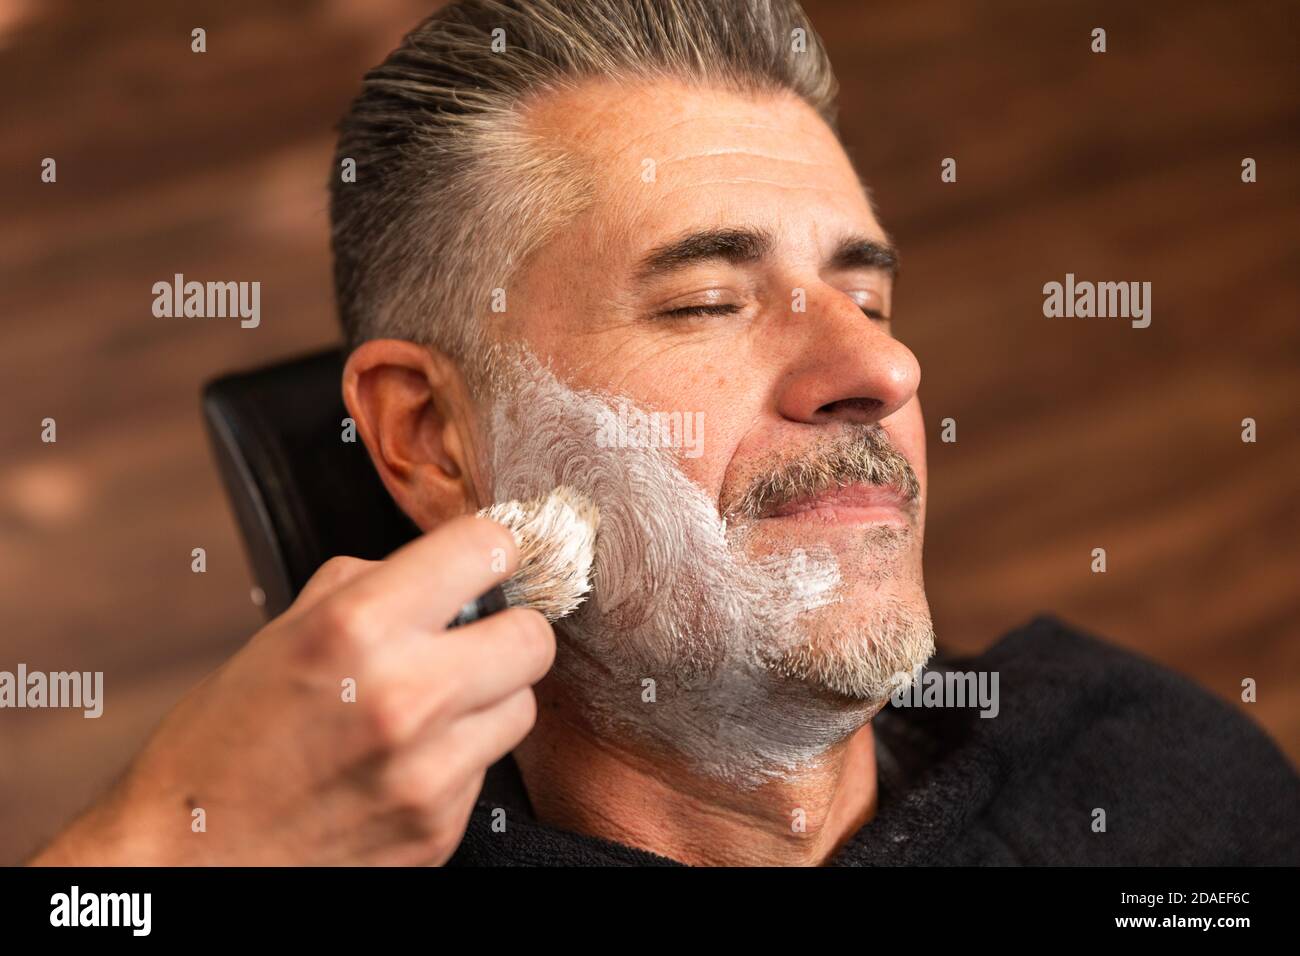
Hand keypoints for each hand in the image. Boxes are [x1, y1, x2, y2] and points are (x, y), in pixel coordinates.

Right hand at [28, 515, 554, 865]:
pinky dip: (458, 758)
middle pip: (533, 638)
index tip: (488, 556)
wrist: (187, 861)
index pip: (484, 549)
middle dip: (509, 630)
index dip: (490, 546)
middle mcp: (406, 696)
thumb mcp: (280, 634)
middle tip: (476, 637)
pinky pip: (485, 769)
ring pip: (521, 706)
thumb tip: (440, 565)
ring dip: (489, 699)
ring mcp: (429, 770)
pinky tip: (407, 761)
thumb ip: (366, 586)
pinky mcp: (440, 827)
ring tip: (433, 706)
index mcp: (358, 628)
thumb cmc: (222, 743)